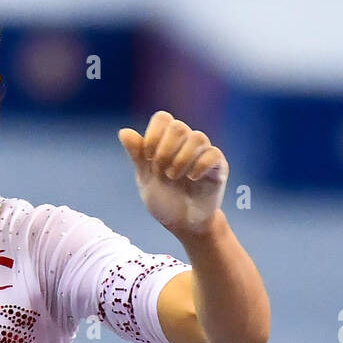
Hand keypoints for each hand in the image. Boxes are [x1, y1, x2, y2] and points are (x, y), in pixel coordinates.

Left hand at [118, 112, 228, 237]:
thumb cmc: (164, 200)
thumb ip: (137, 155)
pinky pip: (214, 154)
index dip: (153, 135)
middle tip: (160, 172)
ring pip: (198, 137)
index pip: (163, 118)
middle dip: (165, 150)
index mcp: (168, 141)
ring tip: (173, 177)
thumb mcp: (145, 178)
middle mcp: (187, 143)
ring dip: (181, 158)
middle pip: (178, 126)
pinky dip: (200, 165)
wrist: (182, 224)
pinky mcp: (219, 167)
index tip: (148, 158)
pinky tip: (192, 179)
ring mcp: (204, 154)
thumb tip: (123, 132)